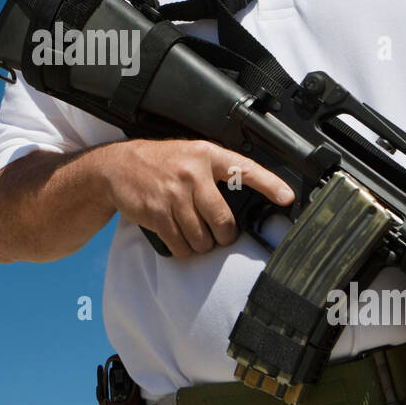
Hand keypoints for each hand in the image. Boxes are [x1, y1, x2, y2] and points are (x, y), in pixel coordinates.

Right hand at [102, 139, 294, 258]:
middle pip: (223, 220)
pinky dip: (184, 249)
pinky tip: (180, 239)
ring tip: (194, 234)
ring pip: (202, 238)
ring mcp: (173, 194)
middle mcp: (192, 173)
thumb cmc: (161, 163)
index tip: (286, 197)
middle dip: (224, 236)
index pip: (244, 169)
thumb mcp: (191, 155)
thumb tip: (245, 201)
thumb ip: (216, 172)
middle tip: (220, 235)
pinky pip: (181, 244)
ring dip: (201, 245)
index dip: (269, 184)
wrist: (118, 166)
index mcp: (206, 155)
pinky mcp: (157, 212)